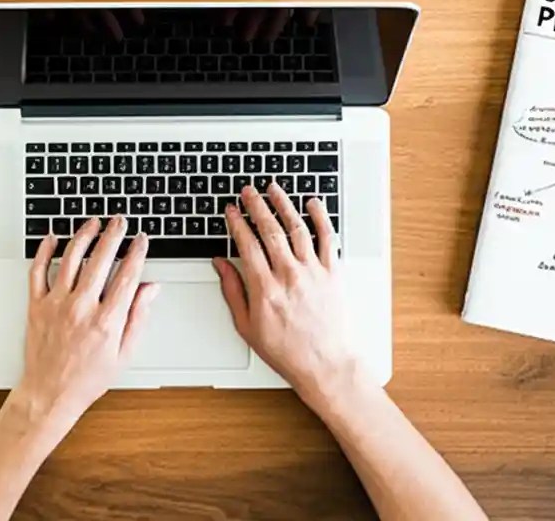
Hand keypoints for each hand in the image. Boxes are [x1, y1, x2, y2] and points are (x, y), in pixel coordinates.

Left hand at [14, 216, 158, 430]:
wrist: (50, 394)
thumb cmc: (87, 378)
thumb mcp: (124, 353)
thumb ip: (138, 317)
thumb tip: (150, 290)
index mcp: (107, 321)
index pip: (127, 275)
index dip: (137, 252)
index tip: (142, 240)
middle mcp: (81, 308)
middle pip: (100, 259)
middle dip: (113, 235)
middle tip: (120, 221)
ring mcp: (56, 304)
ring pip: (71, 258)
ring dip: (84, 235)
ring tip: (93, 222)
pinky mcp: (36, 306)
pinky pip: (37, 271)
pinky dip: (44, 251)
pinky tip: (52, 238)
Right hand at [213, 183, 368, 403]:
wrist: (325, 364)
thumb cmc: (287, 350)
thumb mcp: (247, 326)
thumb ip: (232, 291)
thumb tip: (221, 264)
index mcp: (265, 289)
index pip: (246, 244)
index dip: (237, 223)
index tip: (231, 211)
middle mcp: (289, 276)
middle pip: (270, 230)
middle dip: (256, 206)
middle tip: (248, 192)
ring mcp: (313, 272)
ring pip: (297, 228)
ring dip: (284, 204)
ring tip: (274, 189)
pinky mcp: (333, 273)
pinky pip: (328, 238)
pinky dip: (321, 218)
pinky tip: (313, 204)